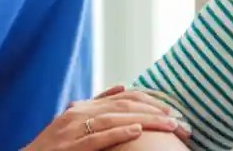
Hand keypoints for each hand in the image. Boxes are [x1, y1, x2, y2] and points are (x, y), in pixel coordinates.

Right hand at [24, 85, 190, 150]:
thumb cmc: (52, 148)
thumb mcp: (74, 122)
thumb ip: (97, 106)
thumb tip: (122, 87)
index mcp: (82, 106)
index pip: (124, 97)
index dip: (152, 101)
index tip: (174, 109)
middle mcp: (78, 113)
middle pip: (125, 105)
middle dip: (156, 111)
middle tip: (180, 120)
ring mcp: (72, 130)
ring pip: (116, 118)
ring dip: (146, 120)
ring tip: (169, 124)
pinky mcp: (69, 148)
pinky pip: (98, 137)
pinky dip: (119, 132)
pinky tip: (137, 131)